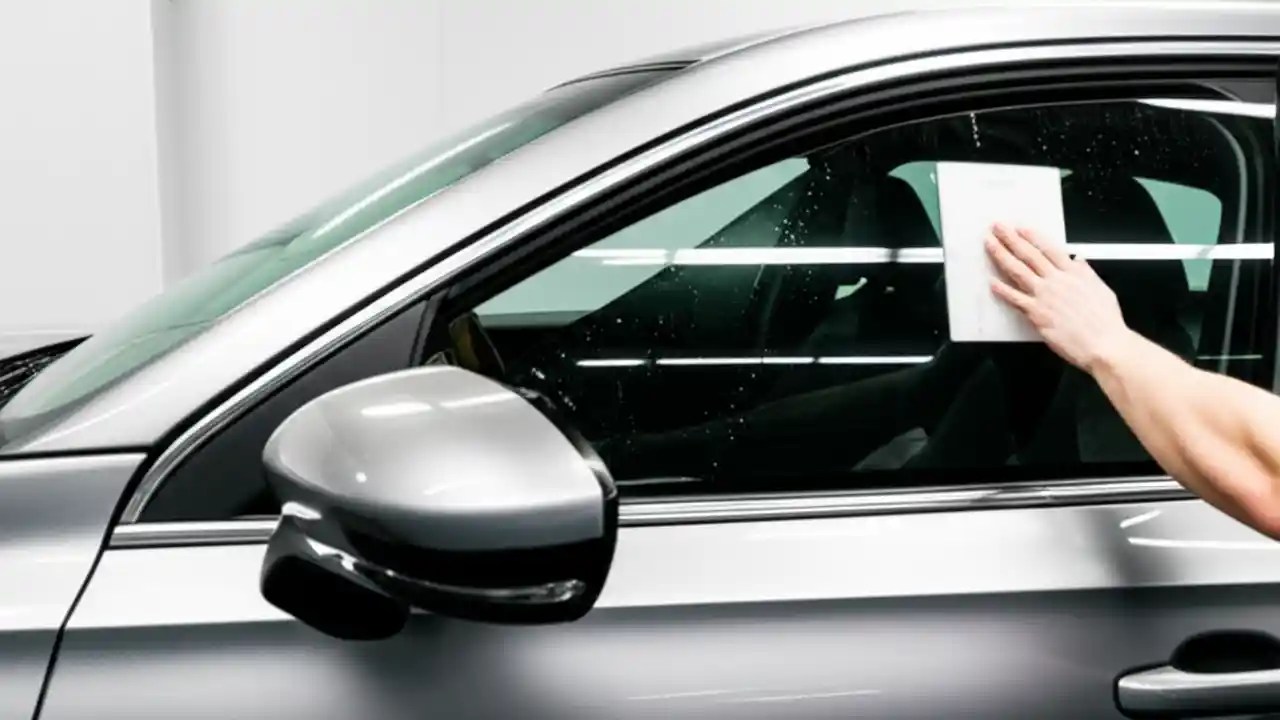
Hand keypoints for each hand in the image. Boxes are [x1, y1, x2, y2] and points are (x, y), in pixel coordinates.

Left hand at [985, 223, 1134, 373]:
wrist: (1104, 344)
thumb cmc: (1106, 322)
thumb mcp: (1101, 289)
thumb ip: (1086, 273)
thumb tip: (1079, 260)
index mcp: (1074, 273)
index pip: (1049, 248)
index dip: (1032, 236)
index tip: (1020, 228)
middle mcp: (1057, 280)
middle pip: (1029, 254)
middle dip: (1011, 238)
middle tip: (997, 227)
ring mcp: (1045, 296)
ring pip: (1018, 270)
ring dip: (1001, 255)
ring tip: (989, 244)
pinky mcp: (1037, 314)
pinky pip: (1015, 299)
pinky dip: (1002, 290)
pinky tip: (991, 282)